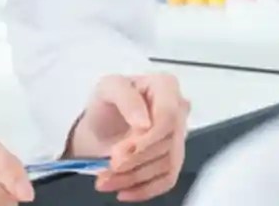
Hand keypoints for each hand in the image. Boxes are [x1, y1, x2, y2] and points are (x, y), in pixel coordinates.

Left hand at [69, 73, 190, 201]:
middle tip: (110, 165)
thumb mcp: (107, 88)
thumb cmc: (107, 102)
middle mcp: (178, 110)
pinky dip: (144, 189)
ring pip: (166, 164)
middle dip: (135, 159)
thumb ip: (125, 97)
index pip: (168, 116)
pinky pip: (168, 180)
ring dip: (133, 177)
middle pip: (167, 142)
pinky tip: (124, 191)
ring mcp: (178, 136)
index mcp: (166, 86)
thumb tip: (144, 122)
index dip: (148, 138)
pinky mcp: (173, 159)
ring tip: (106, 180)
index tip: (122, 151)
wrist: (101, 126)